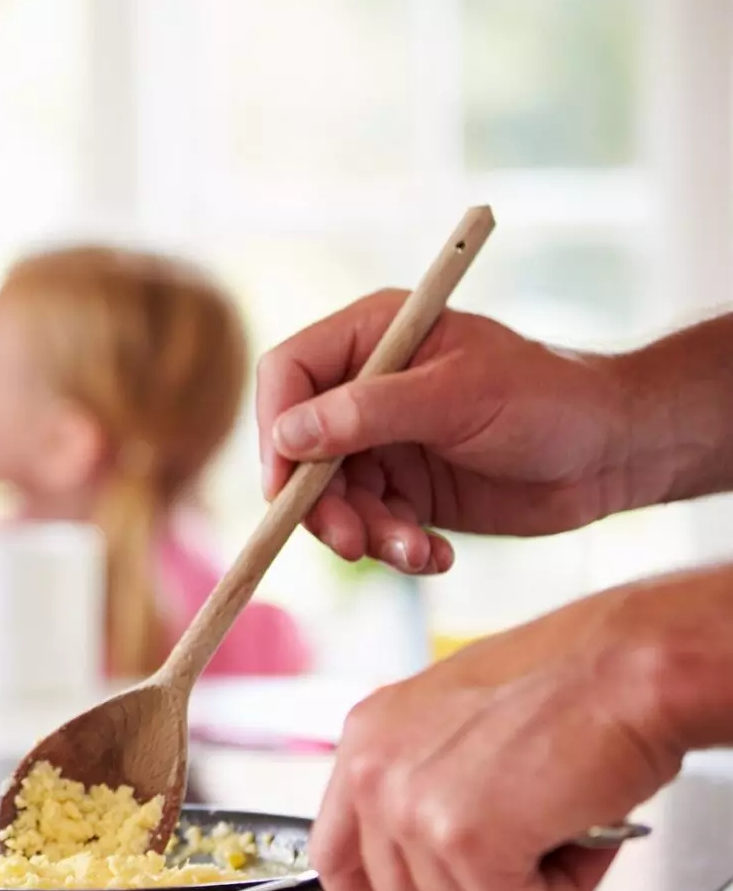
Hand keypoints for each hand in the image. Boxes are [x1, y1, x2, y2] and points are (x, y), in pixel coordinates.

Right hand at [256, 289, 639, 572]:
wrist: (616, 453)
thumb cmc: (549, 399)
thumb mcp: (459, 397)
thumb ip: (370, 412)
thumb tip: (289, 434)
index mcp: (373, 336)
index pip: (288, 374)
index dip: (276, 428)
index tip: (284, 486)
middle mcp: (366, 387)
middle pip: (299, 448)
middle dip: (321, 503)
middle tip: (352, 542)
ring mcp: (383, 440)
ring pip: (332, 498)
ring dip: (367, 533)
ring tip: (416, 551)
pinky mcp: (405, 489)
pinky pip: (371, 525)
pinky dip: (397, 548)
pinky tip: (438, 555)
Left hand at [308, 566, 727, 890]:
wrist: (623, 668)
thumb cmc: (566, 684)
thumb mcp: (456, 726)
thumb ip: (425, 790)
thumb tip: (433, 864)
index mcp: (366, 740)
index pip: (336, 858)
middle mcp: (374, 773)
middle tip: (524, 857)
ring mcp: (412, 809)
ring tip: (556, 829)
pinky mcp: (466, 842)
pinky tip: (576, 837)